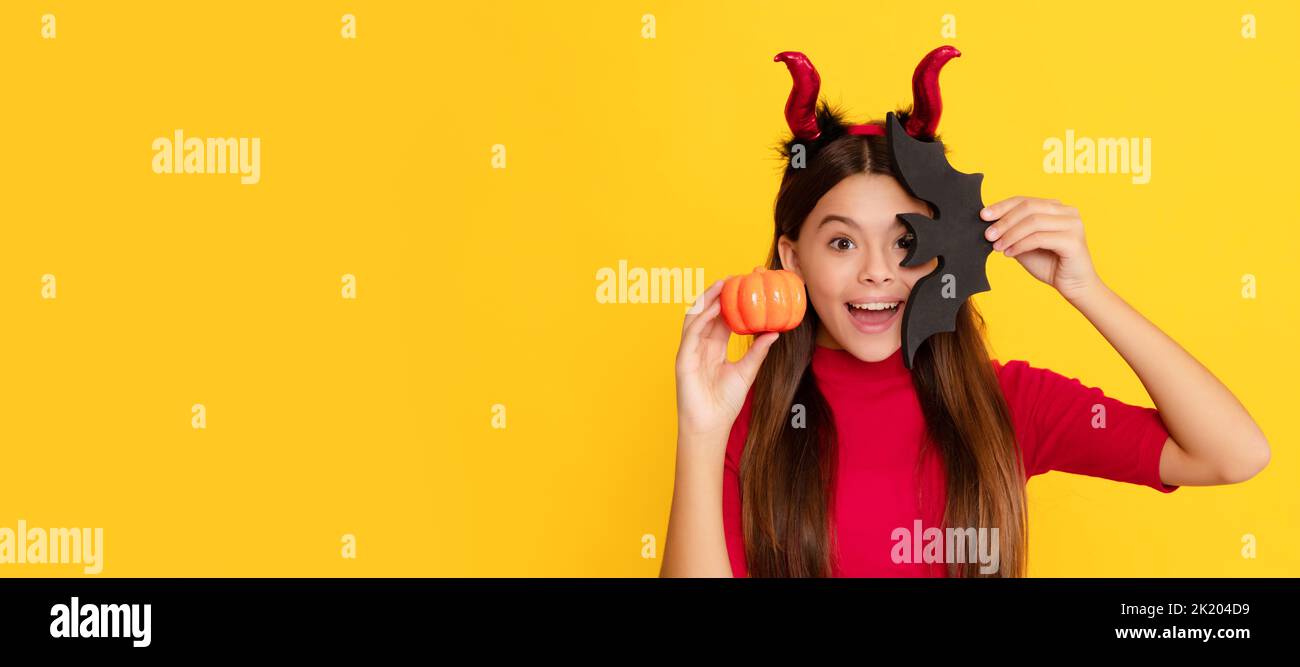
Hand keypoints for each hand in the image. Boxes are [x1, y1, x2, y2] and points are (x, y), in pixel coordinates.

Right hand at [675, 278, 778, 453]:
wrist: (711, 424)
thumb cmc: (725, 402)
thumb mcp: (747, 371)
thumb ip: (758, 351)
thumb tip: (775, 333)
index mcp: (714, 347)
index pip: (721, 318)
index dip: (731, 302)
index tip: (745, 287)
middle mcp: (701, 345)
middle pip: (707, 313)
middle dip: (718, 294)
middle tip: (735, 278)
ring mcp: (690, 350)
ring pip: (695, 317)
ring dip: (707, 299)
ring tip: (722, 284)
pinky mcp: (683, 358)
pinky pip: (691, 333)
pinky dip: (701, 318)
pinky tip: (713, 308)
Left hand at [981, 196, 1103, 300]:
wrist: (1073, 286)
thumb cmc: (1050, 265)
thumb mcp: (1024, 245)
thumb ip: (1012, 232)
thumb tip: (989, 224)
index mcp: (1056, 208)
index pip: (1025, 200)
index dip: (1002, 206)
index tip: (983, 215)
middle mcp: (1067, 211)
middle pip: (1028, 207)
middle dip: (1004, 220)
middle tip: (988, 234)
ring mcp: (1073, 224)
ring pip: (1033, 221)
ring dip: (1011, 234)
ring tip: (997, 247)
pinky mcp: (1073, 240)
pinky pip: (1040, 238)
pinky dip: (1020, 245)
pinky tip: (1009, 253)